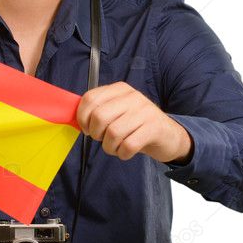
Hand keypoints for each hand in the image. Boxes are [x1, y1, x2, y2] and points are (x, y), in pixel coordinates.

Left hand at [76, 82, 192, 163]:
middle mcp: (133, 97)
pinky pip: (128, 145)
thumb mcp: (117, 112)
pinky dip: (122, 153)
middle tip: (102, 138)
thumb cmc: (135, 126)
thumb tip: (75, 120)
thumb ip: (97, 111)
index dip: (82, 117)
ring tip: (115, 147)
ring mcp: (145, 112)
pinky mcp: (154, 128)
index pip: (90, 98)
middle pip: (99, 116)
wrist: (168, 136)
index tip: (86, 128)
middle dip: (95, 133)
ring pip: (113, 133)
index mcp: (119, 89)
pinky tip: (125, 152)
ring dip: (109, 147)